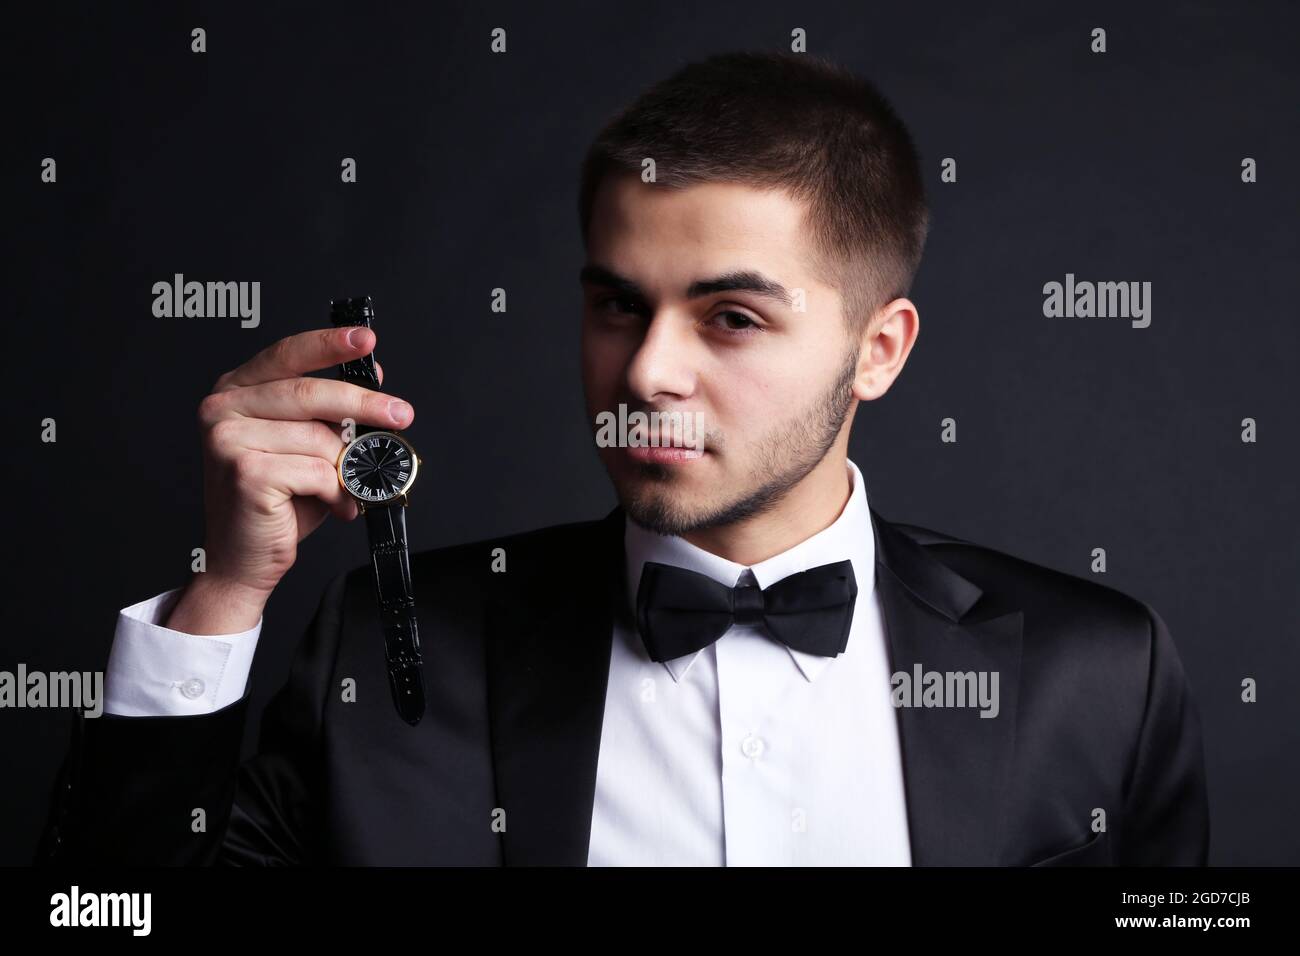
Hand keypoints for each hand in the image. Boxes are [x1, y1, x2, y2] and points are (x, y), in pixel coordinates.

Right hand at [166, 326, 415, 632]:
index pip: (288, 355)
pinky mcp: (245, 471)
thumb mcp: (308, 447)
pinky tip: (328, 504)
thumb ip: (331, 412)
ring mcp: (227, 439)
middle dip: (365, 405)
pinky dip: (335, 492)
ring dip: (344, 469)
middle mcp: (223, 409)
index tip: (366, 340)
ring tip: (342, 490)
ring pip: (320, 439)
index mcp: (236, 391)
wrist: (244, 560)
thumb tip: (374, 378)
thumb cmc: (277, 504)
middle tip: (401, 415)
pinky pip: (318, 471)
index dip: (329, 344)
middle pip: (310, 393)